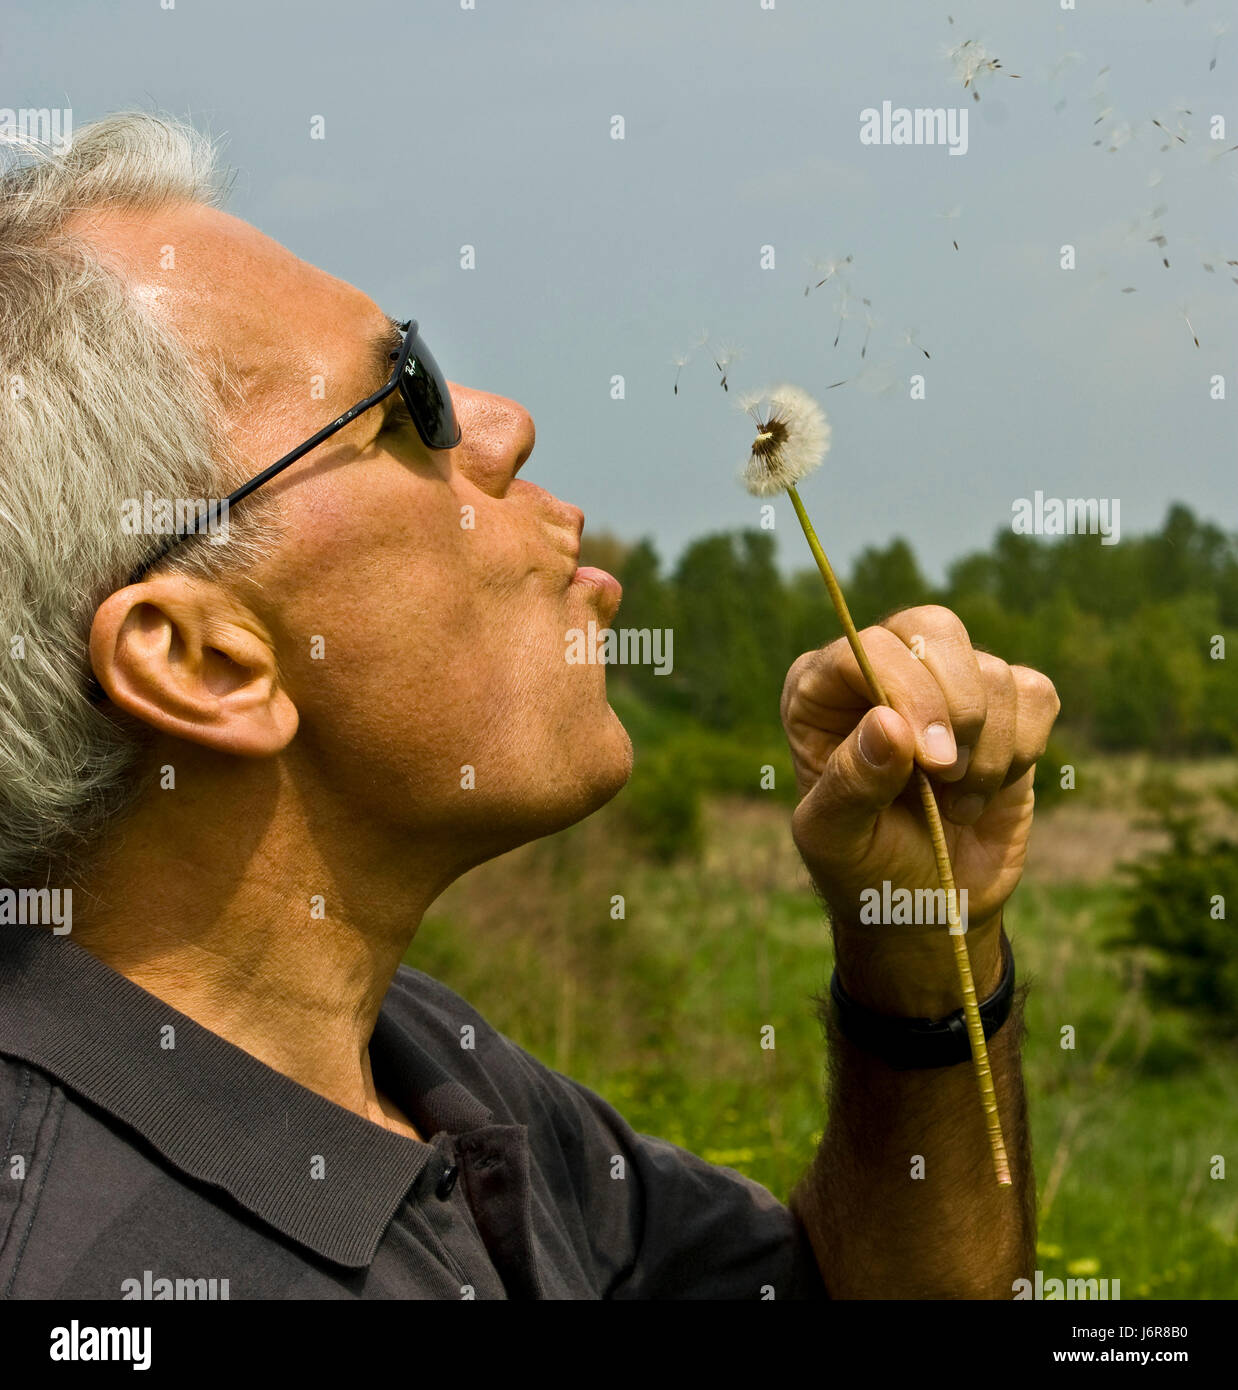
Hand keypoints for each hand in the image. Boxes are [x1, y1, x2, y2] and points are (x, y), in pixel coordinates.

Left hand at [781, 605, 1059, 949]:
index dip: (908, 693)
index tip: (929, 762)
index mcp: (820, 689)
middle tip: (946, 775)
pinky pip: (1036, 694)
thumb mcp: (835, 840)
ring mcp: (945, 684)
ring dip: (985, 753)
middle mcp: (881, 671)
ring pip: (992, 673)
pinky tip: (986, 788)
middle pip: (934, 630)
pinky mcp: (1005, 708)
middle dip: (956, 708)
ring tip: (955, 803)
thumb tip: (888, 723)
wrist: (926, 904)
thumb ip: (849, 784)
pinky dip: (1022, 749)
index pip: (870, 648)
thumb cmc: (864, 868)